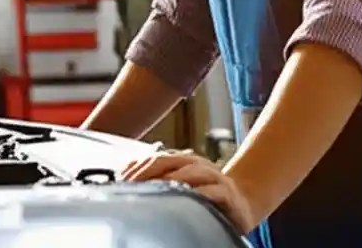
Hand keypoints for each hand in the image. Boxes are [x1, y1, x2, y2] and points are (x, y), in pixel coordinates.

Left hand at [121, 150, 257, 233]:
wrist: (240, 203)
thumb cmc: (203, 196)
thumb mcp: (179, 185)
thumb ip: (156, 180)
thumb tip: (125, 180)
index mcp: (181, 160)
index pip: (154, 158)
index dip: (136, 167)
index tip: (121, 179)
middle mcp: (196, 163)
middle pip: (168, 161)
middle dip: (147, 171)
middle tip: (132, 184)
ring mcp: (213, 176)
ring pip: (191, 172)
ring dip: (173, 178)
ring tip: (156, 186)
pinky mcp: (228, 194)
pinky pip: (214, 191)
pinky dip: (201, 193)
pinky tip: (188, 198)